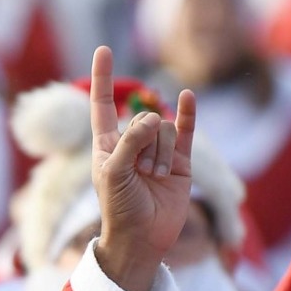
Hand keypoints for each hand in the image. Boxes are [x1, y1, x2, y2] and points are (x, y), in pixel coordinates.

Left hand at [88, 45, 195, 290]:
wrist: (143, 239)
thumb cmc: (119, 209)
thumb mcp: (114, 174)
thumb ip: (130, 142)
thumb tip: (154, 117)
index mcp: (107, 145)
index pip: (102, 104)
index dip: (102, 78)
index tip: (103, 50)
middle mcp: (132, 144)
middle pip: (143, 119)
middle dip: (145, 144)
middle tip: (141, 174)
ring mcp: (157, 151)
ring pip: (165, 130)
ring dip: (161, 155)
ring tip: (154, 179)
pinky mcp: (181, 161)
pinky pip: (186, 131)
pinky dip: (189, 114)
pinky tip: (189, 96)